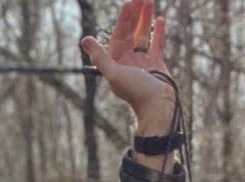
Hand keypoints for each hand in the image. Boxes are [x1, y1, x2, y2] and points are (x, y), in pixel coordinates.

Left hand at [81, 1, 176, 135]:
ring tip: (149, 2)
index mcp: (116, 62)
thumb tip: (84, 39)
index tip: (128, 3)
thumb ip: (100, 57)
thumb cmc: (136, 93)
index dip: (123, 19)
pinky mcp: (157, 65)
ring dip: (145, 19)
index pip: (118, 35)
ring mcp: (143, 62)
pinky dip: (157, 33)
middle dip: (135, 15)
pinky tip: (160, 19)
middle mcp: (128, 61)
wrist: (159, 108)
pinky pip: (156, 45)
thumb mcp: (115, 74)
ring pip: (143, 36)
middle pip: (130, 33)